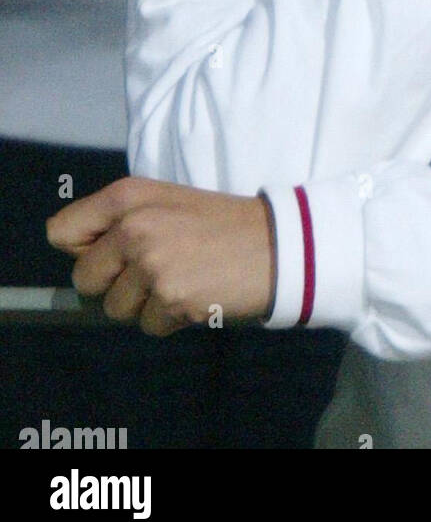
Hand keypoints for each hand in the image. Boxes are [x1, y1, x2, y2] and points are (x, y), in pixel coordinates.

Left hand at [46, 177, 274, 336]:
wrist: (278, 243)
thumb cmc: (221, 226)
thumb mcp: (167, 203)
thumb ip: (122, 223)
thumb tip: (81, 264)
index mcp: (128, 196)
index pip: (61, 231)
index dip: (83, 250)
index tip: (111, 255)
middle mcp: (133, 225)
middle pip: (85, 279)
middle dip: (115, 285)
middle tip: (157, 271)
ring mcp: (151, 262)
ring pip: (116, 308)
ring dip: (145, 304)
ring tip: (183, 279)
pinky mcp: (170, 296)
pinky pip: (148, 325)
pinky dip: (170, 319)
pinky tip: (196, 294)